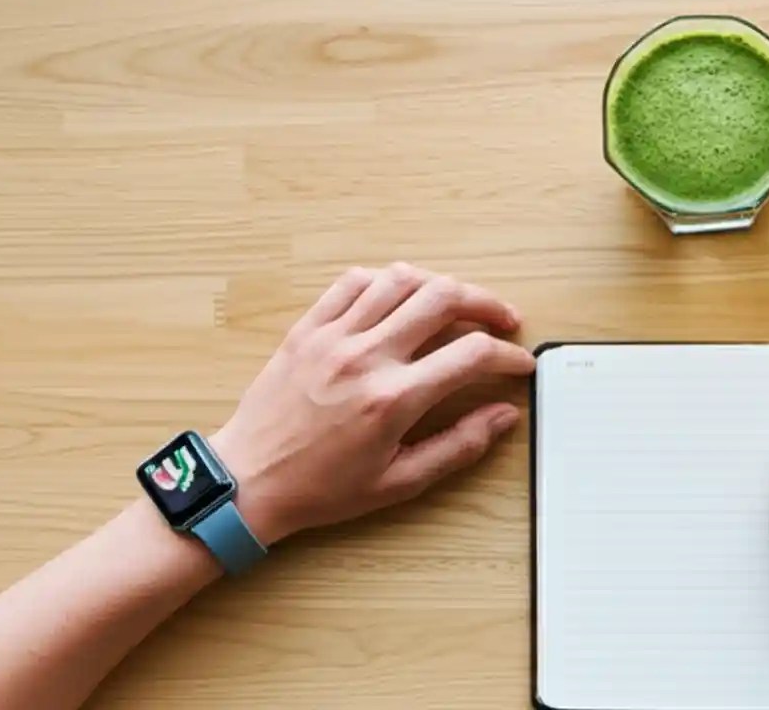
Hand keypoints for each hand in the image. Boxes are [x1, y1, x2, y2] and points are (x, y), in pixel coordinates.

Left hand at [210, 264, 535, 544]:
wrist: (248, 482)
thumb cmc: (321, 489)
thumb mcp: (399, 482)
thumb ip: (459, 446)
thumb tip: (504, 416)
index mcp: (393, 400)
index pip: (472, 354)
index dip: (508, 355)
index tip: (519, 364)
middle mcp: (366, 357)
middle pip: (444, 298)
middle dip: (486, 303)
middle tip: (503, 319)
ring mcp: (333, 337)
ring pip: (401, 279)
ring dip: (440, 285)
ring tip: (457, 304)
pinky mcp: (307, 328)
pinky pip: (353, 282)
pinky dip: (386, 280)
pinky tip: (401, 297)